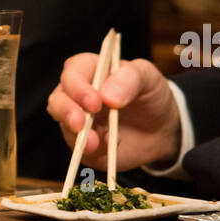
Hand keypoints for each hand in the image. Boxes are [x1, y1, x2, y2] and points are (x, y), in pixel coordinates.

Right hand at [47, 53, 181, 171]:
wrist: (162, 129)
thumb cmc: (151, 95)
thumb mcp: (149, 78)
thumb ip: (130, 78)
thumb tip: (107, 96)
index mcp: (91, 70)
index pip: (73, 71)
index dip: (78, 86)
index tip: (95, 102)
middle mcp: (78, 94)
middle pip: (58, 98)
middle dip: (66, 111)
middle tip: (80, 124)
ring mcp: (79, 120)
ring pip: (63, 126)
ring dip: (76, 135)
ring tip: (95, 143)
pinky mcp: (84, 144)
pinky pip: (79, 150)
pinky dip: (91, 151)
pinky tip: (109, 147)